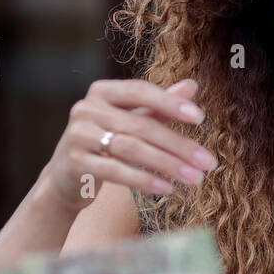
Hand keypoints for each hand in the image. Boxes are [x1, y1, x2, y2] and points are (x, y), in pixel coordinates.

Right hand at [40, 78, 217, 214]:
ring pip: (131, 149)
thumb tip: (192, 85)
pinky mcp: (75, 163)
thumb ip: (160, 105)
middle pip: (141, 126)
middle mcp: (86, 109)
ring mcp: (78, 135)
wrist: (65, 176)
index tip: (200, 118)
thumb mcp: (131, 120)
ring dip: (167, 164)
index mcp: (102, 92)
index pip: (140, 91)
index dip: (170, 102)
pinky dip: (144, 180)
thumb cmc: (105, 142)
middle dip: (179, 145)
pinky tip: (167, 188)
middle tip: (208, 162)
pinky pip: (115, 171)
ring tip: (194, 179)